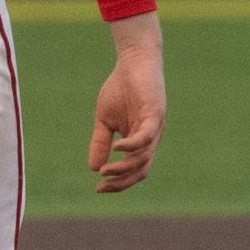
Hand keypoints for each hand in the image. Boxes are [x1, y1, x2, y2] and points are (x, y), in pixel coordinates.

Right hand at [89, 13, 165, 192]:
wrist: (133, 61)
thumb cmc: (121, 88)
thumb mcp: (105, 120)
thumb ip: (101, 142)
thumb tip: (93, 168)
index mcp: (139, 141)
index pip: (133, 170)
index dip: (117, 182)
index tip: (98, 188)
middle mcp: (150, 138)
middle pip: (141, 170)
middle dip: (121, 182)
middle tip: (102, 186)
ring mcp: (154, 127)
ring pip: (143, 158)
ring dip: (123, 167)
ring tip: (105, 169)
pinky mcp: (155, 114)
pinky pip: (146, 137)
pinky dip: (132, 146)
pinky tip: (117, 147)